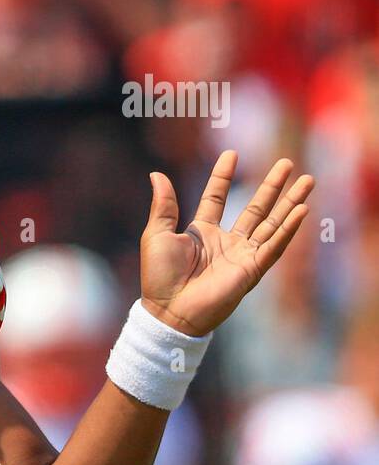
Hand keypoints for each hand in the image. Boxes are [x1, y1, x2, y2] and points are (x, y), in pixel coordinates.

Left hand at [140, 151, 313, 336]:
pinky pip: (274, 246)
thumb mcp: (157, 234)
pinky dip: (289, 229)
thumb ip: (163, 205)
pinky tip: (301, 211)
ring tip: (308, 180)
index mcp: (201, 232)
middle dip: (272, 186)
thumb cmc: (159, 276)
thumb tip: (156, 174)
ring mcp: (241, 255)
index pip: (216, 198)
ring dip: (290, 202)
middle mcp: (226, 242)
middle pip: (255, 208)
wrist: (169, 310)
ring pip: (272, 224)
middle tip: (287, 163)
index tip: (231, 154)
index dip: (223, 177)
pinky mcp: (252, 270)